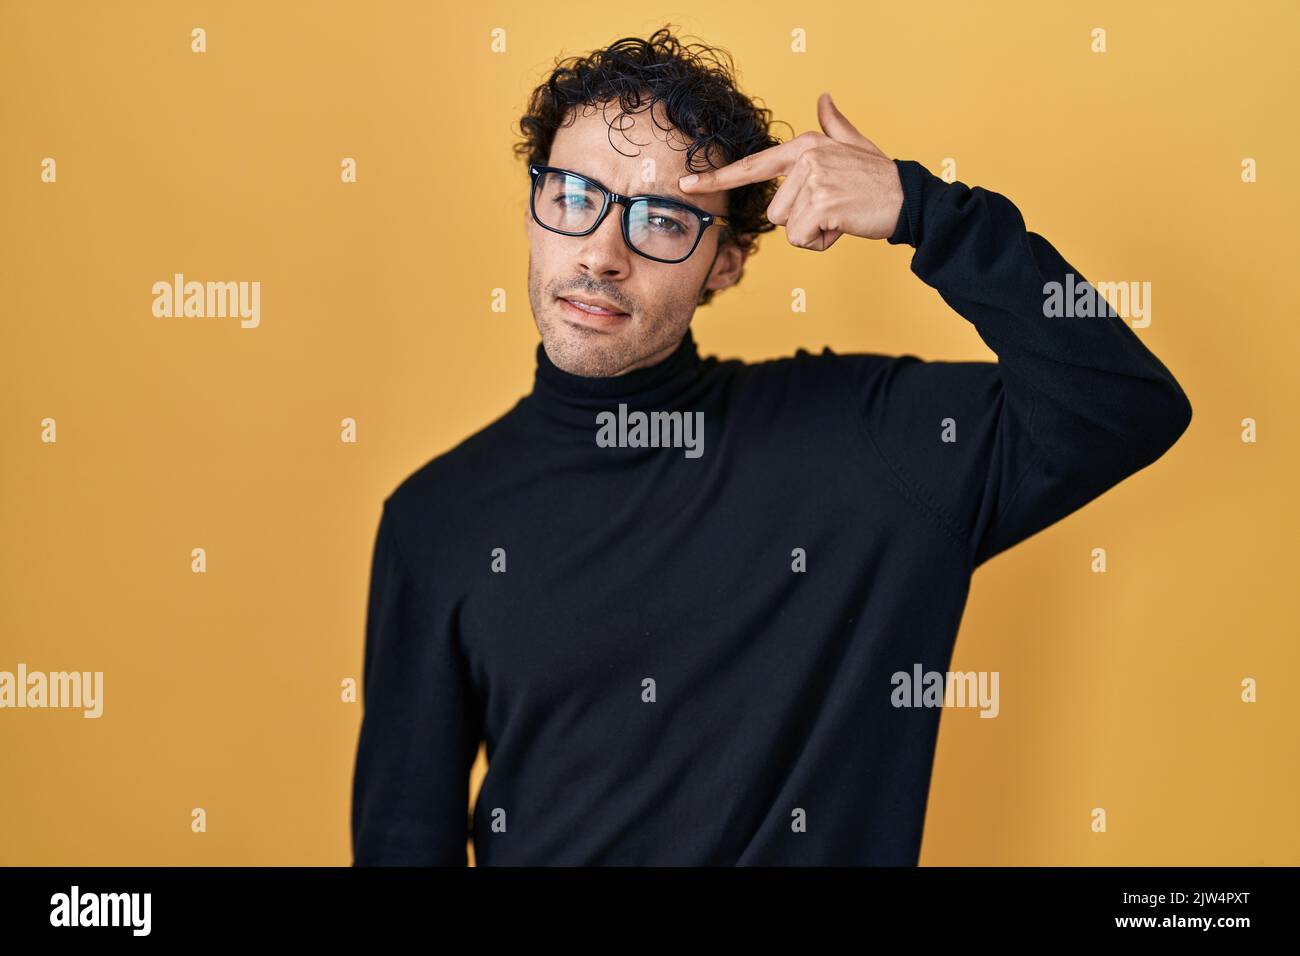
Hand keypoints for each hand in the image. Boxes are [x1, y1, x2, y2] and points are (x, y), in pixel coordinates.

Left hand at [678, 92, 903, 249]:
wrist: (909, 198)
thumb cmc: (879, 178)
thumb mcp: (854, 146)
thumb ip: (834, 125)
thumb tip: (824, 98)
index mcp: (805, 145)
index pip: (753, 166)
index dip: (716, 179)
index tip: (685, 185)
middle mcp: (805, 157)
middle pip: (774, 213)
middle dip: (802, 221)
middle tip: (833, 210)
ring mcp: (813, 179)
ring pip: (787, 228)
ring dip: (813, 233)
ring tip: (840, 217)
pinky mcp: (823, 202)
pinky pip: (802, 239)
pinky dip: (822, 243)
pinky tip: (843, 227)